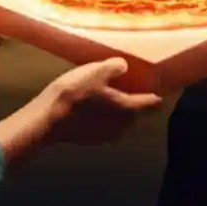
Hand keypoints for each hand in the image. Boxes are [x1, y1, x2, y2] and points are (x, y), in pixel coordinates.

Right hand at [39, 57, 161, 144]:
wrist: (48, 119)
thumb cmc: (75, 93)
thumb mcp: (96, 72)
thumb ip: (114, 67)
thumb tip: (124, 66)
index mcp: (127, 109)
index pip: (150, 104)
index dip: (155, 95)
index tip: (158, 91)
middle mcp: (121, 127)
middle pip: (134, 113)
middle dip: (134, 102)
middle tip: (128, 88)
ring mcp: (106, 136)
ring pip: (119, 121)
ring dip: (116, 110)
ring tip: (108, 96)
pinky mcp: (91, 140)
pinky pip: (104, 126)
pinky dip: (102, 117)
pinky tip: (92, 107)